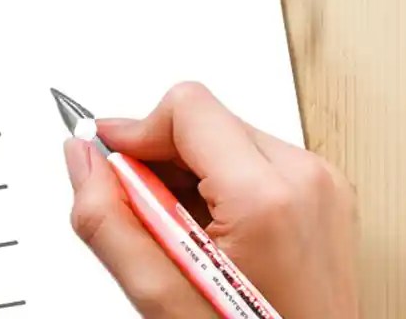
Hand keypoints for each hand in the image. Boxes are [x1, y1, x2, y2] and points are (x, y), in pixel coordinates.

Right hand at [63, 82, 359, 318]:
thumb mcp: (162, 298)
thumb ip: (108, 219)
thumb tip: (82, 158)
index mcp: (266, 197)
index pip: (185, 107)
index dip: (136, 133)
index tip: (112, 167)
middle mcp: (304, 178)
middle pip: (205, 120)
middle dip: (161, 161)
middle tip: (148, 220)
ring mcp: (321, 185)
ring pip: (226, 137)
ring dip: (190, 176)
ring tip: (185, 238)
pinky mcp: (323, 194)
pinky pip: (255, 160)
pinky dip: (221, 187)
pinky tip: (214, 238)